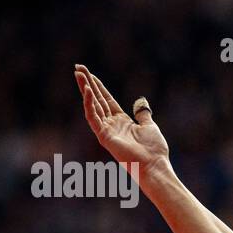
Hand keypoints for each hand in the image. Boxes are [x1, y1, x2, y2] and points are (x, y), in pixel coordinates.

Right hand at [74, 64, 169, 179]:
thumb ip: (142, 113)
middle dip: (88, 83)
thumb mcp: (149, 125)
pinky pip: (94, 117)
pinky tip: (88, 91)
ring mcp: (106, 130)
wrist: (154, 165)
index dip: (98, 86)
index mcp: (121, 121)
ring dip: (85, 89)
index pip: (106, 99)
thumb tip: (141, 101)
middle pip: (97, 99)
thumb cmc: (154, 149)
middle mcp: (111, 124)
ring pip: (92, 105)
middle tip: (77, 67)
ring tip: (78, 74)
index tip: (90, 73)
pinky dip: (90, 104)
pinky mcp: (104, 136)